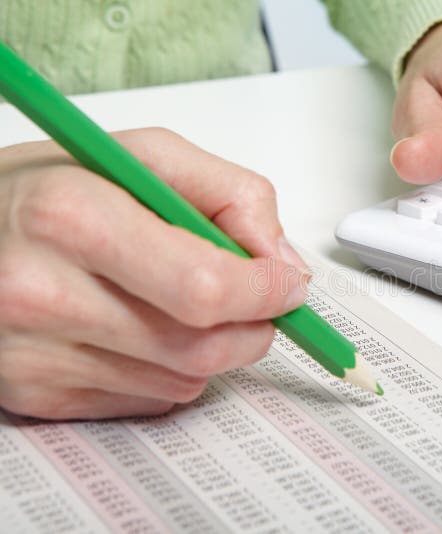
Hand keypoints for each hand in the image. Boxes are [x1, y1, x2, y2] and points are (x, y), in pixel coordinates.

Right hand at [0, 128, 307, 419]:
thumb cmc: (47, 190)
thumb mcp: (140, 155)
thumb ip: (229, 194)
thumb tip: (282, 261)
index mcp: (73, 218)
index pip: (205, 286)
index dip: (266, 291)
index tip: (288, 283)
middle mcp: (43, 293)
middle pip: (202, 346)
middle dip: (254, 326)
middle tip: (259, 300)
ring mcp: (34, 355)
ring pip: (184, 379)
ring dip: (213, 347)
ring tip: (180, 300)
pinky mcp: (35, 395)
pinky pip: (150, 399)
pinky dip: (172, 368)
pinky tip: (143, 328)